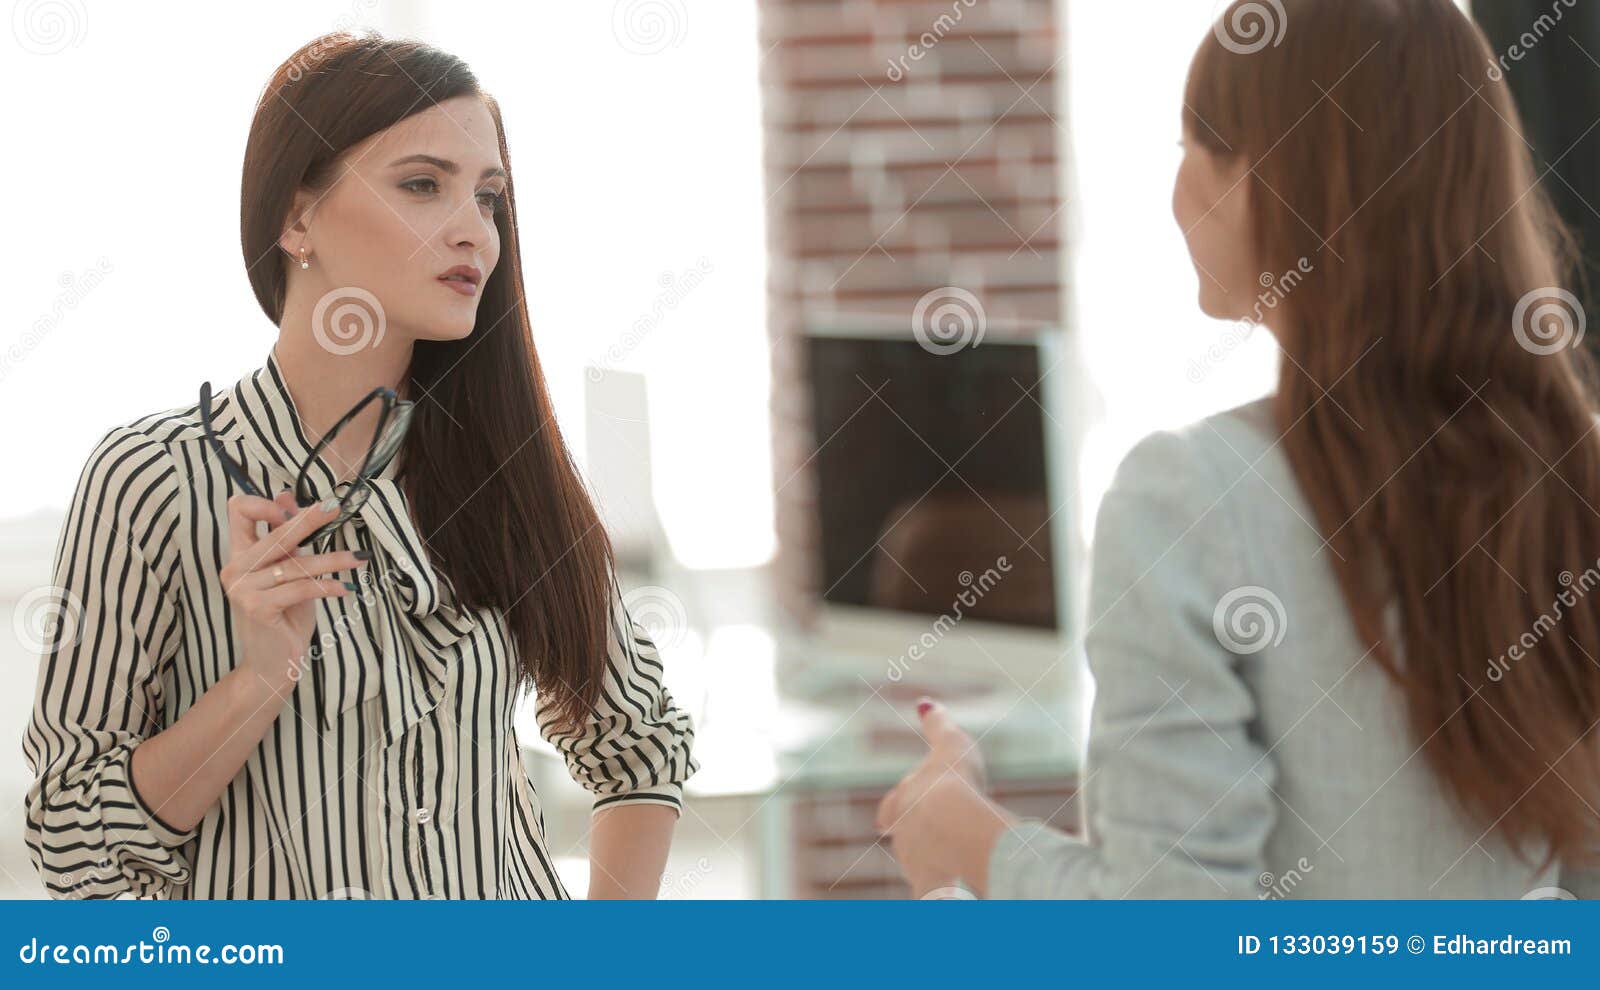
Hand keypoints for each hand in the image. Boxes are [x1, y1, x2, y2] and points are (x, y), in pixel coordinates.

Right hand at [218, 490, 366, 702]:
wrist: (271, 664)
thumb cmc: (284, 617)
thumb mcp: (289, 573)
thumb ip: (286, 540)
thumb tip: (286, 495)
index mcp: (239, 554)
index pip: (238, 510)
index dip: (265, 504)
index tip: (293, 508)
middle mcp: (235, 567)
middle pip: (274, 532)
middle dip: (309, 519)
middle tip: (337, 508)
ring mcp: (243, 588)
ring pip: (297, 564)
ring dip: (333, 560)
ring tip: (358, 560)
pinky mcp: (257, 608)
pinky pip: (301, 588)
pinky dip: (327, 587)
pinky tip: (345, 589)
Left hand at [875, 698, 1012, 896]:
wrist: (954, 823)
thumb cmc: (953, 780)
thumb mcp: (950, 743)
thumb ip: (937, 723)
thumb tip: (925, 702)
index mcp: (901, 801)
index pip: (891, 807)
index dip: (894, 810)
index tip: (886, 818)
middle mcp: (902, 835)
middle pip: (904, 841)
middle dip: (914, 842)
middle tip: (926, 842)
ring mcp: (914, 864)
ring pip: (919, 868)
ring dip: (930, 867)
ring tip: (946, 870)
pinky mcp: (931, 888)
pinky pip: (936, 898)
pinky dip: (942, 900)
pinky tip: (953, 904)